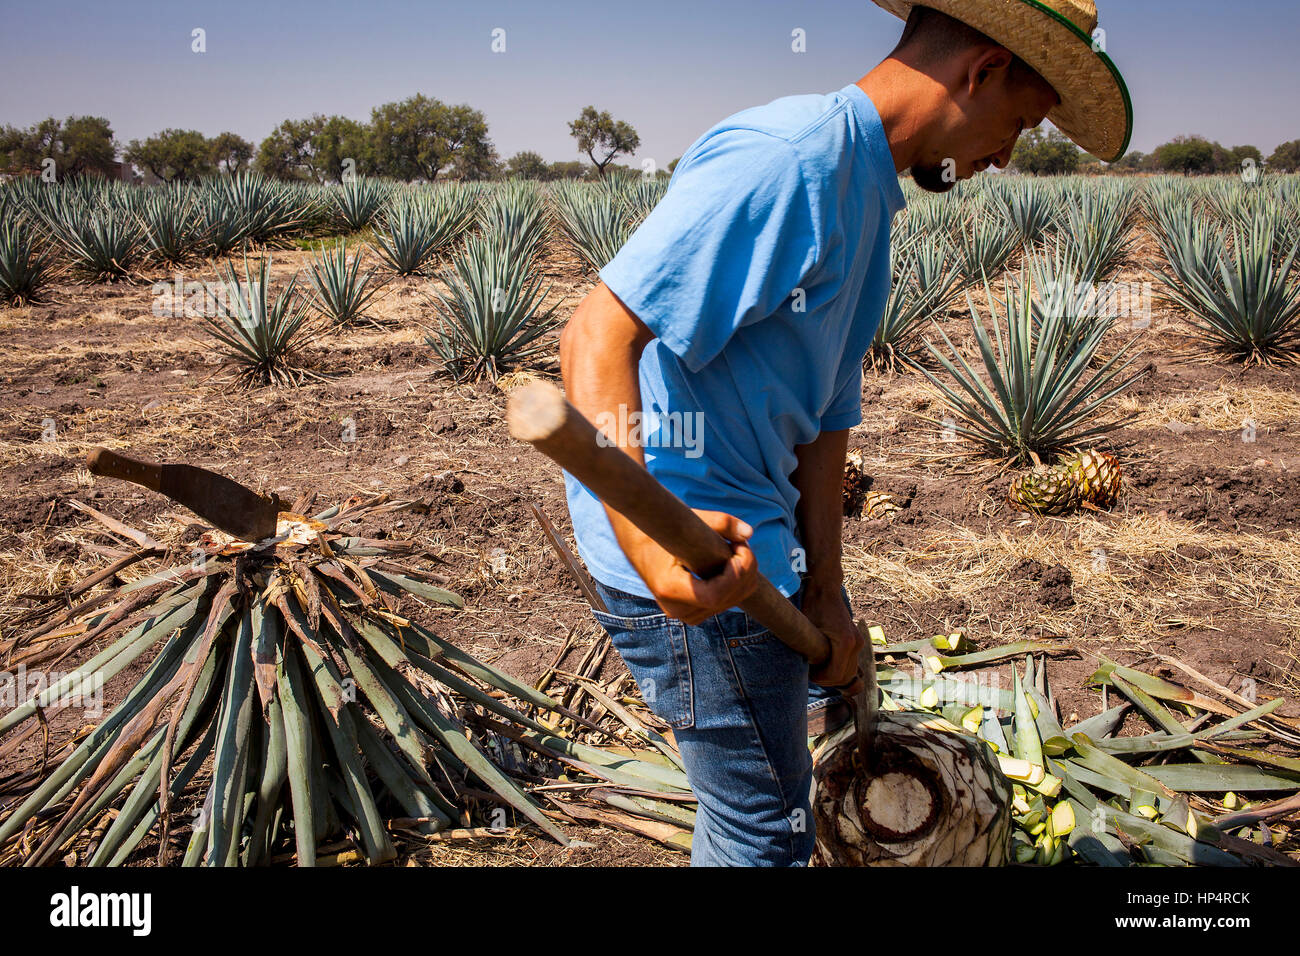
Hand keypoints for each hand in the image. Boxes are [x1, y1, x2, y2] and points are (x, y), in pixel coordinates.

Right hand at [615, 510, 758, 625]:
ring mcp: (683, 613)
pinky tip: (731, 560)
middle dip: (744, 570)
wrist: (639, 542)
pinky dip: (736, 582)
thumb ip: (721, 522)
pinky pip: (725, 602)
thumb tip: (749, 532)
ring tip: (735, 548)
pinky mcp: (692, 612)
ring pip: (730, 602)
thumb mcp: (689, 520)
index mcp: (668, 589)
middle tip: (741, 543)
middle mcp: (674, 608)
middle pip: (726, 599)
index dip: (735, 575)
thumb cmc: (663, 528)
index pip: (714, 595)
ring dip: (743, 575)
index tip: (739, 548)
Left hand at [802, 577, 864, 693]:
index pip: (835, 675)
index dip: (820, 679)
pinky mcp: (857, 641)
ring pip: (850, 672)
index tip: (809, 673)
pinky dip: (839, 668)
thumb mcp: (807, 629)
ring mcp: (859, 642)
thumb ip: (810, 650)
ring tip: (817, 669)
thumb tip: (806, 669)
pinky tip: (824, 662)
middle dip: (827, 680)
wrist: (825, 590)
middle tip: (811, 673)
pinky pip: (851, 663)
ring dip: (834, 676)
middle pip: (845, 677)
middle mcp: (856, 644)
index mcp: (845, 642)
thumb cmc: (813, 607)